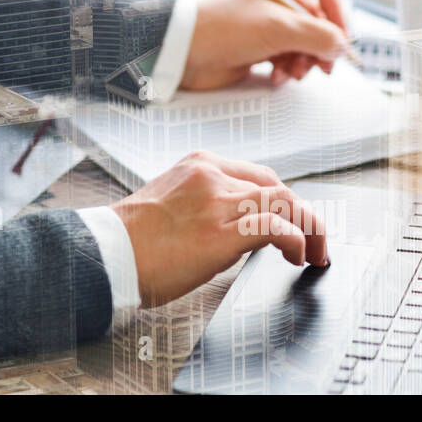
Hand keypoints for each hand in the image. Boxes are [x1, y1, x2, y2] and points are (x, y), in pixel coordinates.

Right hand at [111, 151, 327, 307]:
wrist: (107, 253)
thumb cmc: (131, 238)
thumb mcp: (171, 202)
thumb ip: (204, 203)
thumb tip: (237, 228)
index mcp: (199, 165)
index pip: (259, 175)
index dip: (283, 201)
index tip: (292, 221)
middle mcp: (212, 177)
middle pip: (278, 187)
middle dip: (302, 215)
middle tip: (313, 241)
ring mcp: (218, 202)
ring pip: (284, 203)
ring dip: (309, 229)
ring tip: (312, 253)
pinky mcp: (222, 233)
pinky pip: (276, 227)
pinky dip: (296, 240)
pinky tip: (296, 256)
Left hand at [179, 0, 350, 90]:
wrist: (182, 54)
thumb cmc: (220, 28)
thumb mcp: (277, 28)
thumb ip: (317, 36)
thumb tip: (342, 46)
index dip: (337, 10)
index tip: (342, 36)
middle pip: (317, 16)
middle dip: (322, 43)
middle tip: (326, 64)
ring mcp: (267, 18)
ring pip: (306, 38)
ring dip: (306, 59)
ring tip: (296, 72)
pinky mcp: (259, 42)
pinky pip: (289, 53)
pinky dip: (290, 67)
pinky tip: (279, 76)